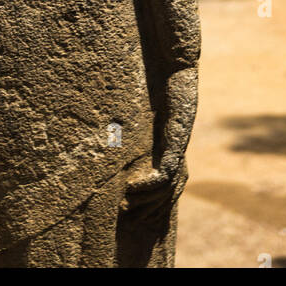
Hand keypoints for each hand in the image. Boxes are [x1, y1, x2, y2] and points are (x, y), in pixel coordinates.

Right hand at [121, 65, 197, 224]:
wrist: (177, 67)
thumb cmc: (158, 86)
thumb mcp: (142, 113)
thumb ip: (132, 127)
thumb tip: (105, 131)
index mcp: (171, 146)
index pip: (169, 185)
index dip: (153, 202)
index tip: (133, 212)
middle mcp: (178, 151)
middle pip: (171, 193)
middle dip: (151, 210)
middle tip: (128, 218)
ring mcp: (179, 147)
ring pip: (169, 188)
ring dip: (147, 202)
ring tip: (125, 206)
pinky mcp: (178, 141)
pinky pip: (167, 173)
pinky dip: (150, 185)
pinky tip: (132, 188)